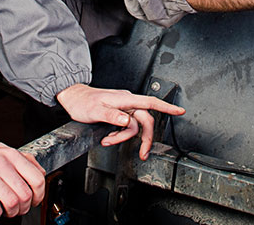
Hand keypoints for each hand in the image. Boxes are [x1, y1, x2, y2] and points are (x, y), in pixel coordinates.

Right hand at [0, 139, 45, 217]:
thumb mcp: (2, 149)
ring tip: (8, 211)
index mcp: (11, 154)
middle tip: (20, 208)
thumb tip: (39, 172)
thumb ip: (22, 159)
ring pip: (11, 202)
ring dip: (12, 212)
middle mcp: (1, 163)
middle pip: (25, 194)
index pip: (37, 178)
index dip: (39, 194)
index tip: (35, 200)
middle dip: (25, 207)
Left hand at [55, 84, 184, 159]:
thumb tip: (127, 120)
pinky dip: (119, 135)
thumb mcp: (95, 111)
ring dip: (123, 137)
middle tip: (143, 154)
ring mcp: (124, 108)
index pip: (150, 102)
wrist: (74, 99)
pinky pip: (126, 126)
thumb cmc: (83, 102)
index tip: (180, 111)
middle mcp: (127, 102)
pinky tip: (109, 137)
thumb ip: (112, 116)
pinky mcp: (119, 113)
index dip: (166, 107)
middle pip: (145, 120)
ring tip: (109, 141)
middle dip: (145, 138)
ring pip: (134, 126)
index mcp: (125, 99)